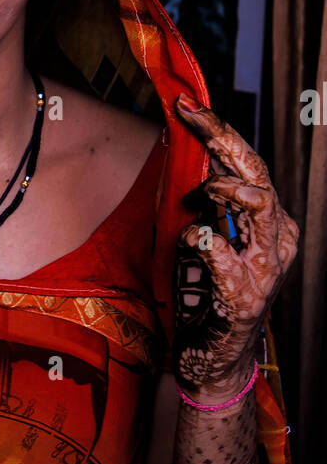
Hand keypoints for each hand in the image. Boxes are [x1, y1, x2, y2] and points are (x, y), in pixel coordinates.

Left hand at [171, 95, 298, 399]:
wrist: (217, 357)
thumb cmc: (212, 296)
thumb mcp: (215, 239)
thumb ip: (211, 205)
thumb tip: (193, 158)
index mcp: (271, 222)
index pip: (251, 163)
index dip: (220, 131)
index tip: (188, 106)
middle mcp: (276, 239)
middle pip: (258, 172)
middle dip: (223, 138)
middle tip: (191, 117)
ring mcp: (266, 266)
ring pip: (260, 202)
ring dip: (223, 188)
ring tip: (197, 194)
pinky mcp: (245, 294)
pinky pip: (222, 252)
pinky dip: (200, 240)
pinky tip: (188, 241)